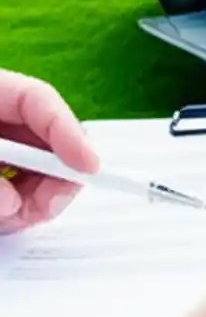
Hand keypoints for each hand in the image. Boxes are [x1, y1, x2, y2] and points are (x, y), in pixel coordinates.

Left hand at [0, 69, 99, 234]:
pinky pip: (18, 191)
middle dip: (52, 177)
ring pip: (35, 172)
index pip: (38, 100)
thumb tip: (9, 201)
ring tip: (10, 216)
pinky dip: (19, 208)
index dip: (68, 131)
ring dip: (33, 200)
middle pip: (44, 140)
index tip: (87, 167)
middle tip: (48, 205)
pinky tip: (7, 216)